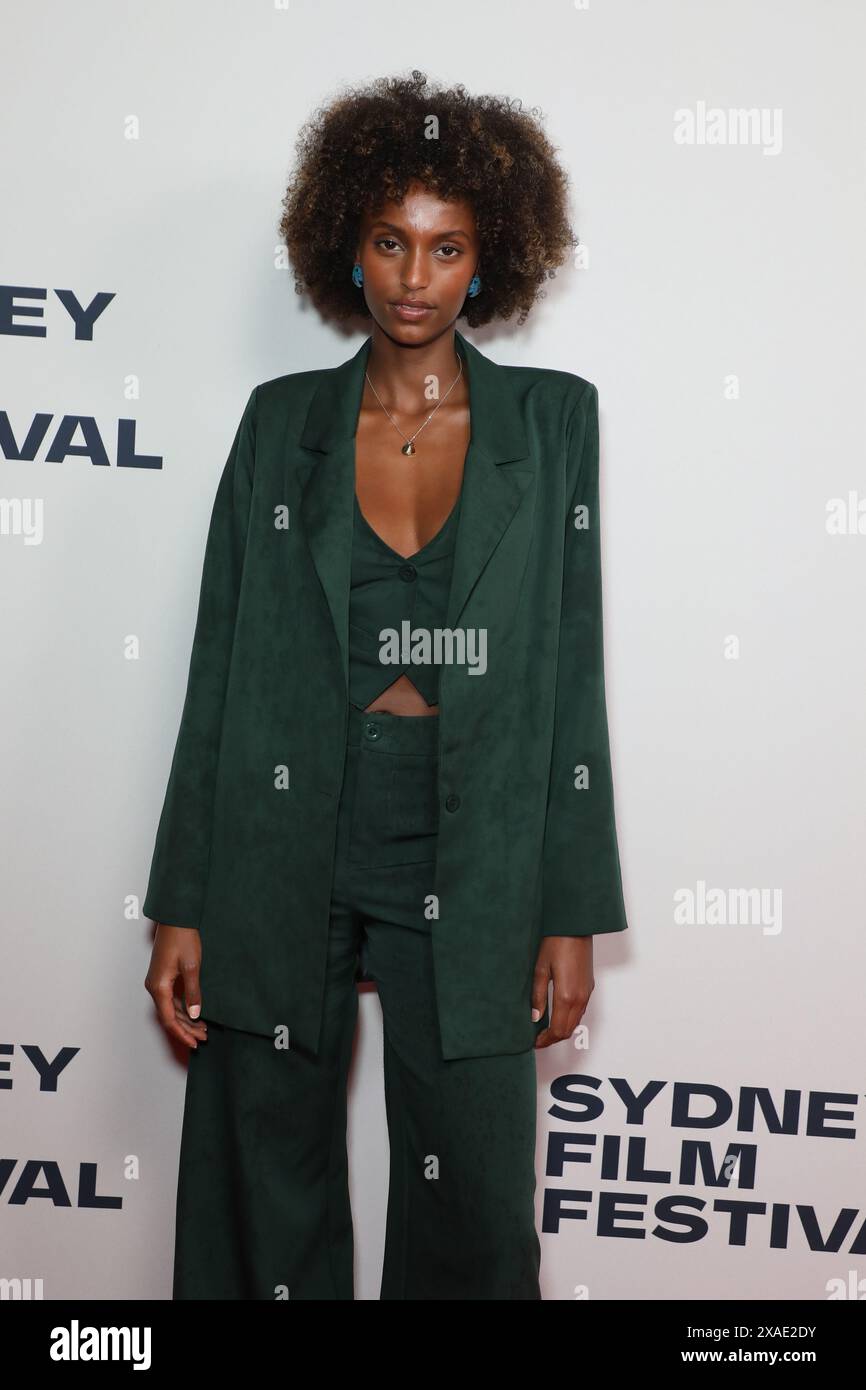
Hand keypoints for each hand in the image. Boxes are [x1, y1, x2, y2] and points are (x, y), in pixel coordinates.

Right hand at [144, 923, 207, 1049]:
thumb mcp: (192, 967)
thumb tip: (195, 1015)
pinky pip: (171, 999)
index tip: (195, 1043)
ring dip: (186, 1020)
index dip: (182, 1034)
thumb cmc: (182, 939)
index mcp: (159, 987)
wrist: (175, 918)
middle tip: (204, 1038)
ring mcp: (157, 982)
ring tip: (203, 1029)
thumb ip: (193, 993)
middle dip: (187, 1029)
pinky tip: (195, 1013)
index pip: (169, 1020)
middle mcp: (154, 987)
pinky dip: (183, 1009)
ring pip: (170, 1009)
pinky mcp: (162, 977)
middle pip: (169, 1016)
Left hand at [532, 935, 593, 1048]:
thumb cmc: (556, 942)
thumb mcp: (540, 969)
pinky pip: (580, 1011)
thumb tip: (534, 1017)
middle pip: (568, 1030)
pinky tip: (556, 1013)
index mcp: (566, 996)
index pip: (557, 1030)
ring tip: (544, 1028)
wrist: (575, 926)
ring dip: (561, 1029)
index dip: (545, 1040)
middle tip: (537, 1039)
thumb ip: (537, 996)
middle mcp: (580, 998)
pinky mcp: (589, 986)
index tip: (534, 1043)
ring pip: (576, 1022)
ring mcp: (586, 993)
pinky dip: (569, 1019)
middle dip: (553, 1038)